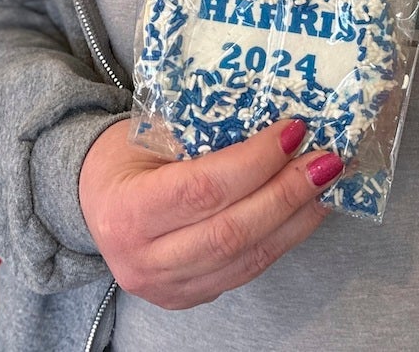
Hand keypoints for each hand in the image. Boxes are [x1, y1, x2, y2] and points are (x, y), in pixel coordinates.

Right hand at [79, 117, 339, 308]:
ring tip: (327, 184)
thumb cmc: (122, 158)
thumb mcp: (147, 133)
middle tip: (325, 160)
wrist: (92, 201)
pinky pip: (247, 270)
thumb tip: (273, 122)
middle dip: (287, 192)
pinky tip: (307, 211)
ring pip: (247, 258)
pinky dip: (284, 238)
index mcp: (127, 212)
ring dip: (296, 218)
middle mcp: (145, 260)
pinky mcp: (191, 297)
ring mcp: (169, 287)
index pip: (203, 189)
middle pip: (232, 231)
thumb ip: (201, 134)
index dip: (254, 162)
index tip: (292, 132)